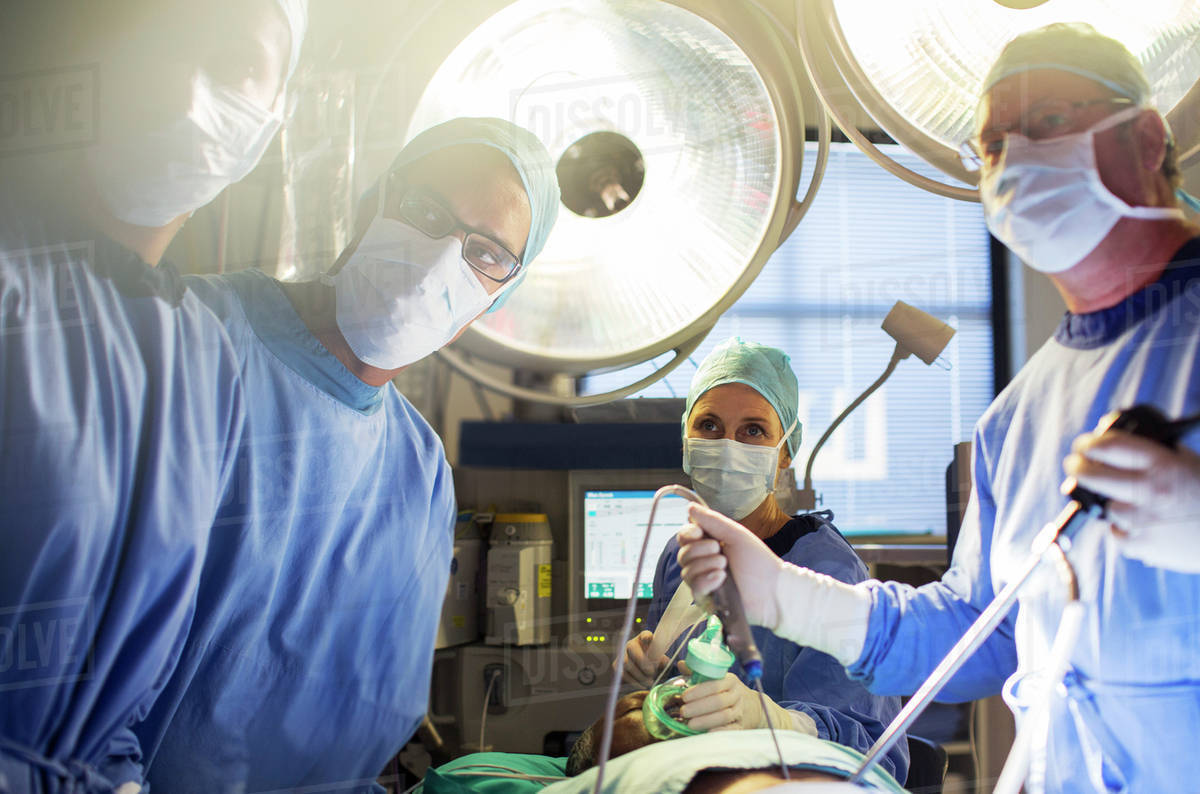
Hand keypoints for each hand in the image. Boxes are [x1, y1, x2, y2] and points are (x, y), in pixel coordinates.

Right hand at [617, 630, 666, 687]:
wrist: (642, 672)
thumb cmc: (654, 664)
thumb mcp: (661, 661)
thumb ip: (663, 661)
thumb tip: (663, 661)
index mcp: (644, 640)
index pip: (645, 635)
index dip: (646, 636)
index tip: (648, 640)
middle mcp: (631, 644)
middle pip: (631, 647)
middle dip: (641, 660)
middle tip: (651, 671)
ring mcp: (622, 654)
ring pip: (626, 662)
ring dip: (639, 674)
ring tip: (649, 682)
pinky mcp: (617, 665)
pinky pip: (622, 673)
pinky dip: (633, 681)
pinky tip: (642, 685)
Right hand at [676, 504, 785, 628]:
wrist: (772, 589)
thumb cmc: (758, 561)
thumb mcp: (735, 535)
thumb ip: (712, 521)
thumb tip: (690, 507)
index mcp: (710, 545)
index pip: (685, 538)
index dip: (687, 534)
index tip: (699, 532)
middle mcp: (704, 563)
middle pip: (683, 554)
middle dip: (700, 550)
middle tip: (720, 551)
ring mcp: (705, 582)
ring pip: (687, 572)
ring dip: (706, 566)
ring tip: (725, 567)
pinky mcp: (707, 599)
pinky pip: (695, 588)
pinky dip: (706, 581)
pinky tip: (721, 579)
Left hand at [679, 669, 814, 734]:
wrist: (753, 707)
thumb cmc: (727, 691)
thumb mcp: (717, 679)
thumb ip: (699, 672)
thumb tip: (681, 664)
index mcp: (730, 680)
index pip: (715, 684)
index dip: (699, 691)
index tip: (684, 696)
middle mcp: (737, 695)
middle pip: (719, 701)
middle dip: (699, 707)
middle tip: (683, 711)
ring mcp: (740, 711)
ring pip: (724, 716)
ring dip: (706, 720)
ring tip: (690, 724)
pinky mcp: (741, 725)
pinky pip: (732, 729)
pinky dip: (720, 731)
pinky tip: (707, 733)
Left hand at [1064, 429, 1199, 572]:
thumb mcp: (1189, 464)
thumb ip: (1156, 454)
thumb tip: (1115, 445)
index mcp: (1163, 464)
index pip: (1110, 446)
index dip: (1090, 443)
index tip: (1083, 443)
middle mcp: (1149, 490)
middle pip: (1091, 474)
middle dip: (1077, 465)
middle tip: (1074, 463)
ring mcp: (1141, 520)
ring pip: (1104, 505)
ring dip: (1110, 501)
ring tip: (1127, 499)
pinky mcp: (1140, 546)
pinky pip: (1117, 532)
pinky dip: (1124, 528)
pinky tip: (1143, 524)